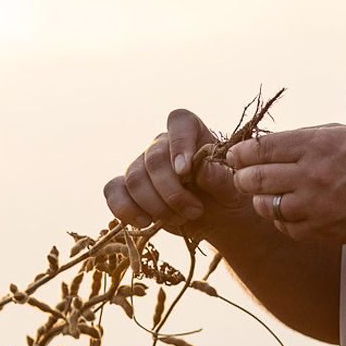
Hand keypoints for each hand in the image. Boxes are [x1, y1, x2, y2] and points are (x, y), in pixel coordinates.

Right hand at [103, 109, 249, 234]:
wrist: (216, 217)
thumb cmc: (225, 195)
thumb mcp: (232, 188)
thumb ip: (220, 178)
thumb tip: (202, 169)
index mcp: (192, 132)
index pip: (180, 122)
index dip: (179, 143)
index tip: (185, 171)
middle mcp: (162, 144)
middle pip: (154, 159)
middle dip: (172, 192)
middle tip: (195, 211)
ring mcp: (141, 165)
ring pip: (134, 179)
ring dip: (156, 206)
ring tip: (180, 219)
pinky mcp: (127, 187)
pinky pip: (113, 191)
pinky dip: (126, 210)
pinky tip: (146, 222)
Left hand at [227, 124, 345, 242]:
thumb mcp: (340, 133)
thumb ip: (302, 139)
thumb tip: (263, 146)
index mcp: (315, 145)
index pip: (259, 150)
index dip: (239, 154)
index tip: (234, 156)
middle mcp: (312, 175)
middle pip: (255, 179)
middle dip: (243, 178)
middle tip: (243, 177)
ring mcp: (318, 206)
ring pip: (267, 207)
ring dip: (261, 200)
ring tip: (267, 194)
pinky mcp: (325, 231)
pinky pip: (287, 228)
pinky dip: (282, 220)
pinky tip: (291, 210)